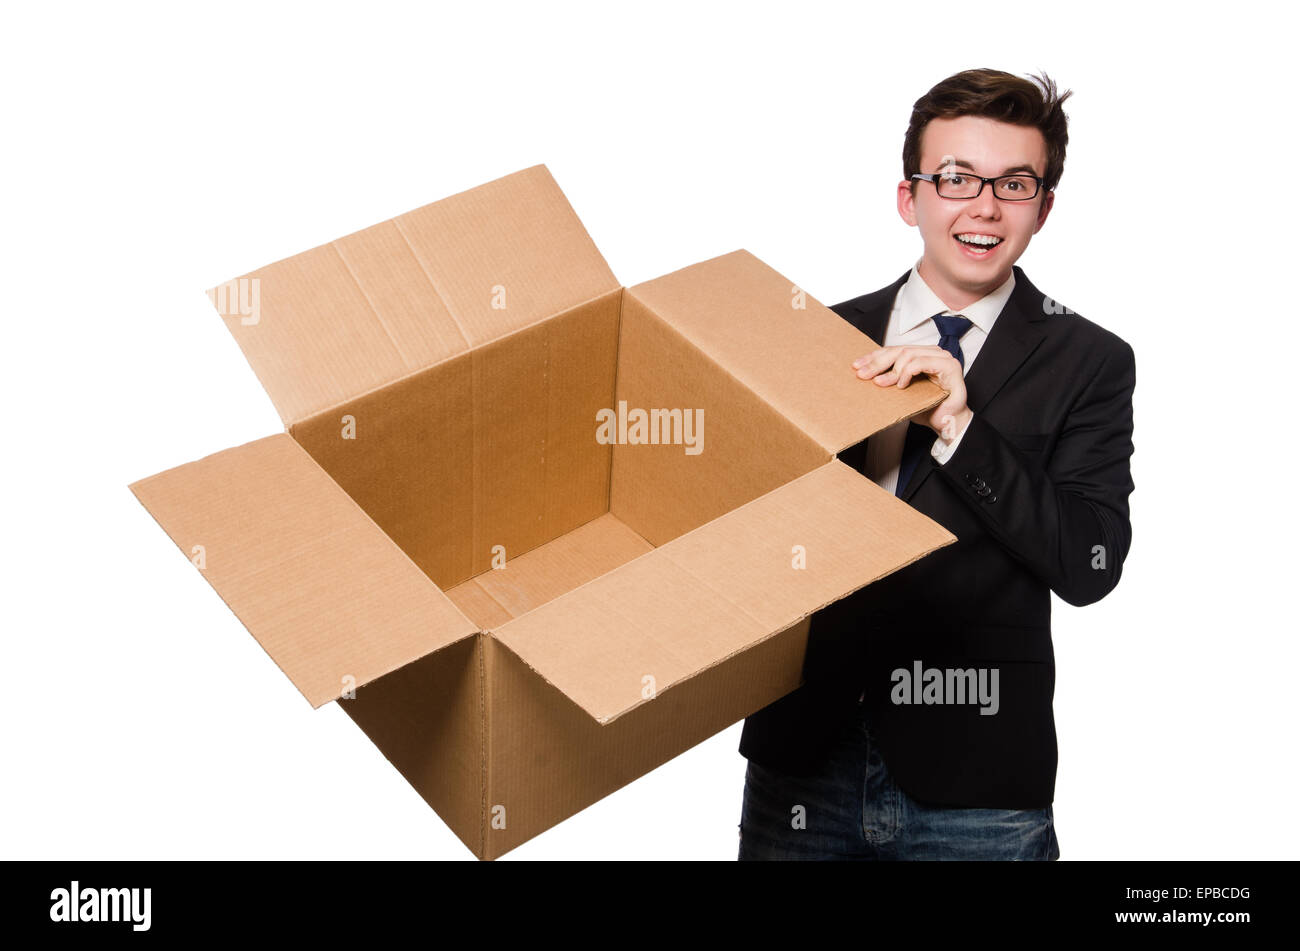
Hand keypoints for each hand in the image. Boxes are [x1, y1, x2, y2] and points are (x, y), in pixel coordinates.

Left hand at [851, 345, 972, 441]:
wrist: (948, 423)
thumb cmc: (928, 408)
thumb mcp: (902, 392)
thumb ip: (890, 381)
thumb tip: (866, 377)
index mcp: (921, 355)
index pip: (893, 350)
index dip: (874, 357)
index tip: (858, 366)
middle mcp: (931, 353)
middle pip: (898, 350)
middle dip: (877, 362)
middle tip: (863, 374)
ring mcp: (941, 357)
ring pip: (908, 354)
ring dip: (891, 370)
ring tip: (882, 384)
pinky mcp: (949, 366)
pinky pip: (921, 362)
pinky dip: (907, 372)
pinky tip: (901, 385)